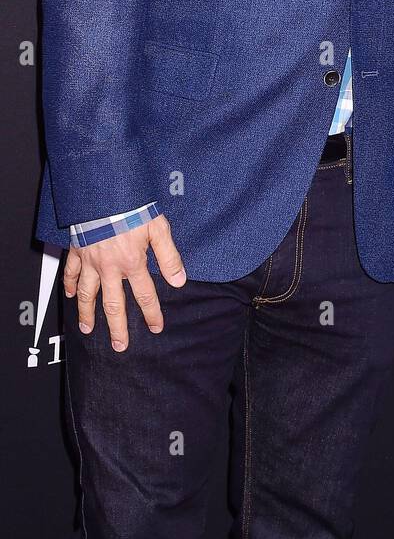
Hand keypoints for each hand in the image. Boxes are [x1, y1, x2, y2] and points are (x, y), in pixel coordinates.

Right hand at [62, 215, 185, 351]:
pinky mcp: (77, 251)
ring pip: (88, 294)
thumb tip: (179, 280)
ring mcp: (91, 261)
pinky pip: (71, 272)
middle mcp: (110, 267)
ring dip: (88, 313)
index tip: (155, 327)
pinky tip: (71, 296)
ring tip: (87, 329)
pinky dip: (70, 285)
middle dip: (117, 327)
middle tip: (119, 345)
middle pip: (114, 304)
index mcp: (132, 263)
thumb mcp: (159, 229)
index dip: (151, 313)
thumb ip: (169, 256)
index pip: (145, 295)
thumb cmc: (133, 208)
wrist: (104, 193)